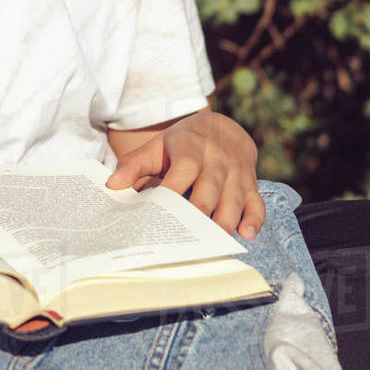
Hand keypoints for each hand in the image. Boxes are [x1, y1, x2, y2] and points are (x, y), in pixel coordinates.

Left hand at [106, 109, 264, 237]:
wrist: (223, 127)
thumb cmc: (183, 143)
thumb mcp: (158, 146)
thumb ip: (134, 164)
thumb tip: (112, 185)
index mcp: (191, 147)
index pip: (184, 168)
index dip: (174, 189)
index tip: (160, 212)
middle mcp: (217, 160)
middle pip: (210, 188)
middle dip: (199, 212)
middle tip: (185, 236)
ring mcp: (236, 173)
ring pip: (233, 198)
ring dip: (225, 220)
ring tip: (213, 241)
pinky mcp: (251, 184)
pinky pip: (256, 202)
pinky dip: (254, 218)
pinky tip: (246, 234)